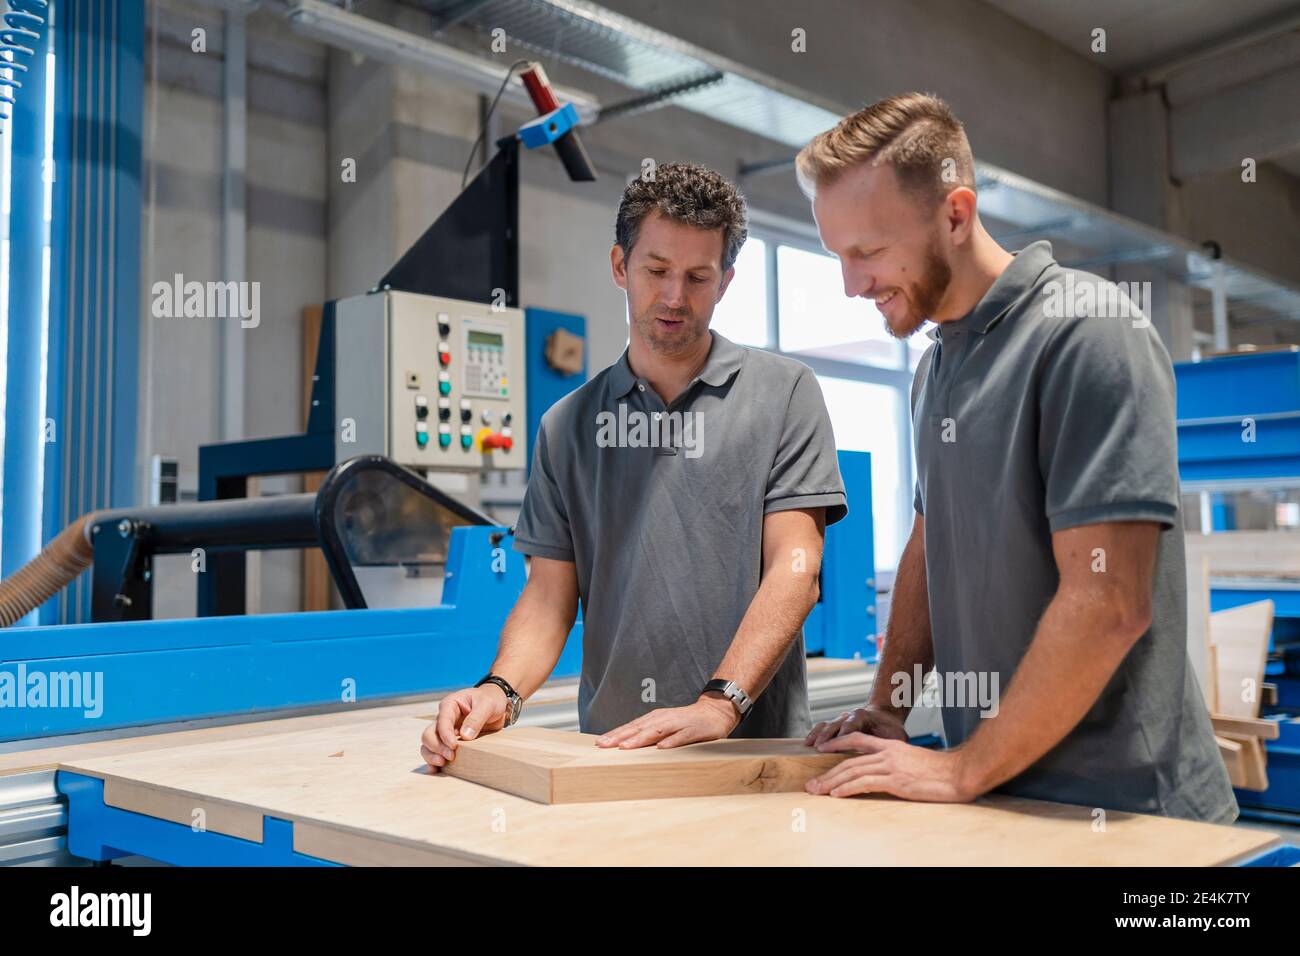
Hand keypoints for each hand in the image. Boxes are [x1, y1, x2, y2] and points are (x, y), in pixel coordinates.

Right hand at [419, 685, 508, 772]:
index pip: (442, 721)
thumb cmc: (490, 699)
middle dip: (437, 747)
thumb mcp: (487, 704)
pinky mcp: (449, 741)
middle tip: (451, 757)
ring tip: (442, 764)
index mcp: (450, 705)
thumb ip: (476, 718)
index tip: (454, 746)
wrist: (497, 704)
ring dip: (432, 755)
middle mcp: (443, 718)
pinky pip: (435, 752)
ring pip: (428, 744)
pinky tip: (436, 769)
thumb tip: (465, 736)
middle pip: (429, 734)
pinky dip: (433, 760)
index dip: (445, 735)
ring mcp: (445, 731)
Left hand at [594, 696, 738, 749]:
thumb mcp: (665, 727)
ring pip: (657, 731)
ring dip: (640, 739)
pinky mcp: (694, 730)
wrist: (715, 712)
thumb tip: (626, 748)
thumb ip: (649, 735)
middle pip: (639, 728)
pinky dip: (672, 742)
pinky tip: (662, 748)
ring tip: (625, 747)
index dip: (615, 734)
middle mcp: (664, 719)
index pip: (631, 727)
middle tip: (604, 745)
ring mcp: (679, 723)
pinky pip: (682, 737)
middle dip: (621, 736)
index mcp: (655, 719)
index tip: (599, 743)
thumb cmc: (686, 723)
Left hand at [804, 732, 976, 801]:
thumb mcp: (915, 761)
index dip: (837, 743)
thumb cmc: (941, 771)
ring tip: (817, 791)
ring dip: (832, 782)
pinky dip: (848, 788)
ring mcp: (891, 766)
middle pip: (849, 760)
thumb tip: (885, 774)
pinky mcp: (896, 780)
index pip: (857, 740)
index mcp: (892, 746)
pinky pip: (864, 783)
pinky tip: (837, 794)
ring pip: (852, 771)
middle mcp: (888, 753)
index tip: (822, 748)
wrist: (960, 773)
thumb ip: (897, 763)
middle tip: (812, 784)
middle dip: (828, 772)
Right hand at [805, 704, 907, 748]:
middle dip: (827, 738)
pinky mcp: (835, 724)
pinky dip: (814, 734)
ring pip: (826, 725)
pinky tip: (807, 744)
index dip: (842, 736)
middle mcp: (850, 716)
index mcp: (864, 716)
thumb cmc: (891, 729)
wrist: (884, 715)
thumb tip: (897, 760)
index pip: (851, 725)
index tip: (836, 745)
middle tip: (819, 749)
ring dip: (818, 736)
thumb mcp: (896, 736)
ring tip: (810, 747)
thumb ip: (893, 746)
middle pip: (835, 726)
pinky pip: (822, 727)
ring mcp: (841, 719)